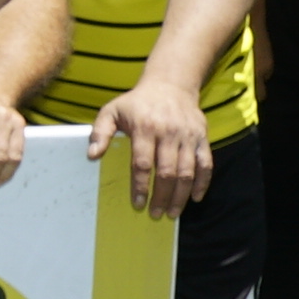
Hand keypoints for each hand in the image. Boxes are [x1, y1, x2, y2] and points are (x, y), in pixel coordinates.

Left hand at [84, 84, 212, 214]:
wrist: (170, 85)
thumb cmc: (137, 103)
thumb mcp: (112, 111)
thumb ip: (100, 132)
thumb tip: (92, 155)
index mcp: (145, 127)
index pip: (143, 163)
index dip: (141, 186)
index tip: (138, 204)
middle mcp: (168, 132)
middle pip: (167, 172)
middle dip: (162, 197)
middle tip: (155, 214)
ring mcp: (188, 136)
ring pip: (187, 172)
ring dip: (181, 196)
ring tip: (172, 213)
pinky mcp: (202, 137)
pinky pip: (206, 164)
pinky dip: (203, 183)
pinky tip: (195, 198)